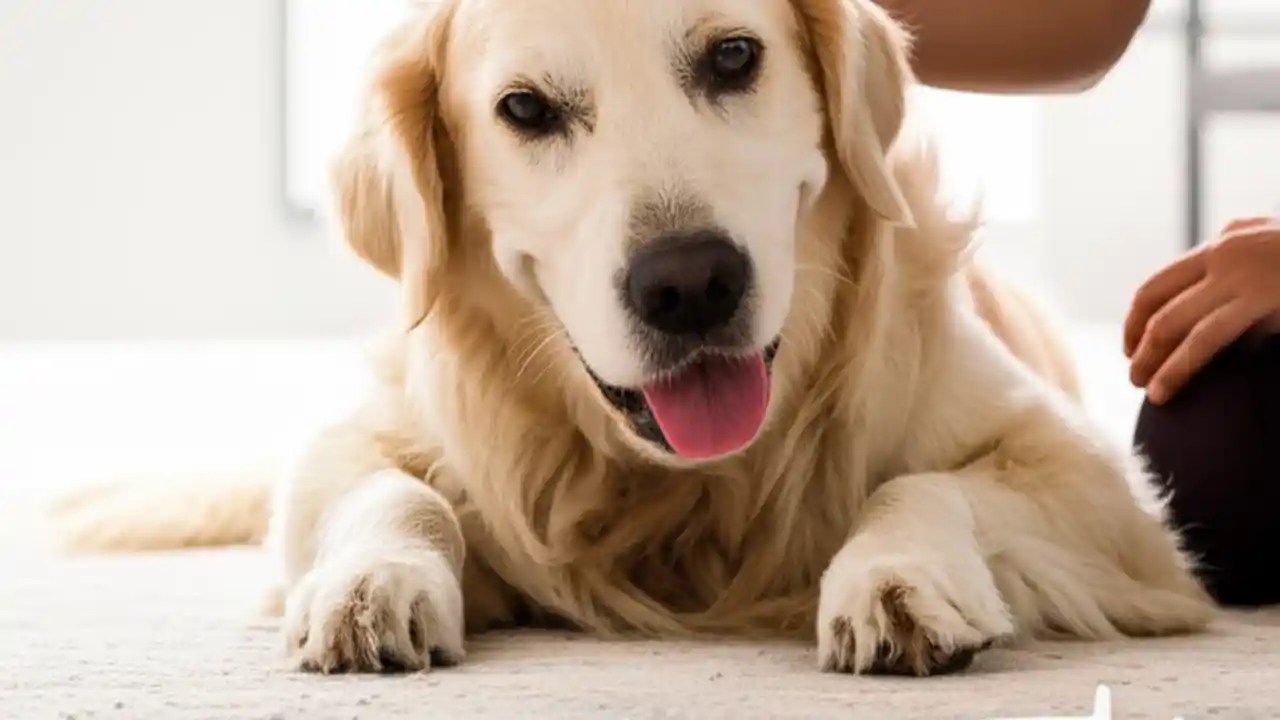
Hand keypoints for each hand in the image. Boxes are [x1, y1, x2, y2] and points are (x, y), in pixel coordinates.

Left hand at [1124, 217, 1279, 404]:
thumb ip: (1255, 297)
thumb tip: (1238, 336)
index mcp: (1232, 236)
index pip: (1166, 279)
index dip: (1139, 317)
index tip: (1134, 347)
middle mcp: (1228, 246)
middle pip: (1156, 297)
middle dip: (1137, 339)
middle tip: (1134, 374)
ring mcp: (1242, 268)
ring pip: (1171, 322)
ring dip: (1151, 359)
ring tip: (1145, 389)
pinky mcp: (1260, 294)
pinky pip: (1203, 337)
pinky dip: (1177, 366)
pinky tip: (1165, 389)